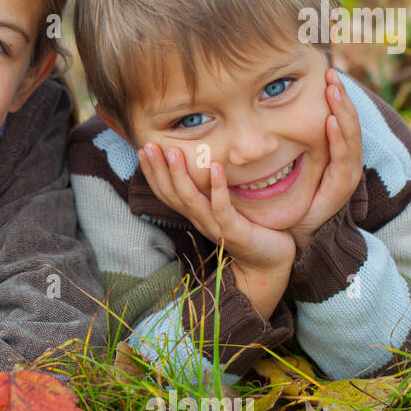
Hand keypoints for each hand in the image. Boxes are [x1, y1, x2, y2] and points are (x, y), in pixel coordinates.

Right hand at [138, 142, 295, 273]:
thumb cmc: (249, 231)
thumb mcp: (224, 208)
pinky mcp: (234, 231)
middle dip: (158, 169)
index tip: (143, 150)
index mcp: (194, 215)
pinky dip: (218, 187)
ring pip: (190, 200)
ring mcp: (215, 227)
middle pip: (172, 195)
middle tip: (148, 146)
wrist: (267, 264)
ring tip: (174, 151)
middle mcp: (199, 221)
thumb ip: (211, 191)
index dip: (152, 173)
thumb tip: (206, 162)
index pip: (166, 193)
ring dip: (179, 175)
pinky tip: (215, 166)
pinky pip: (222, 208)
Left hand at [290, 68, 363, 251]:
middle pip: (348, 121)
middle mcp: (345, 160)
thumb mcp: (289, 165)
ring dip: (342, 110)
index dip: (336, 97)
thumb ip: (287, 142)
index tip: (327, 73)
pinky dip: (338, 137)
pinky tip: (331, 121)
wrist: (295, 233)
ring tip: (333, 90)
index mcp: (335, 153)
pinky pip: (343, 158)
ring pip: (349, 135)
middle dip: (341, 96)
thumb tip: (267, 116)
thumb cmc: (291, 199)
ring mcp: (346, 173)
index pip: (339, 119)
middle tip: (331, 73)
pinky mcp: (341, 186)